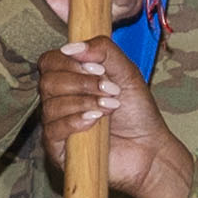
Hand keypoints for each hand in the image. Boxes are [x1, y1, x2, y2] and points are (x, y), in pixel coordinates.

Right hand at [38, 41, 192, 197]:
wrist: (149, 148)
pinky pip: (53, 129)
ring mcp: (56, 125)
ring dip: (84, 102)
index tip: (99, 68)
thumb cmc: (137, 111)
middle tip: (109, 90)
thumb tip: (72, 47)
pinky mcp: (58, 150)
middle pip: (47, 81)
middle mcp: (58, 101)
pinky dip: (75, 121)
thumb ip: (104, 50)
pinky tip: (95, 121)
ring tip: (110, 108)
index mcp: (70, 79)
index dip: (70, 61)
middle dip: (81, 83)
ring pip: (50, 105)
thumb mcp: (127, 72)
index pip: (49, 61)